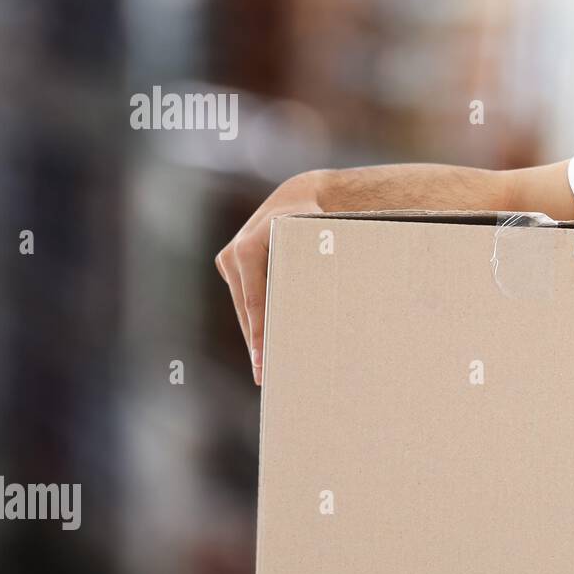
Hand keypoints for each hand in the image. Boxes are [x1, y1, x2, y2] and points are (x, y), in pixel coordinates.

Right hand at [215, 170, 326, 384]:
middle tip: (267, 377)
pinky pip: (245, 301)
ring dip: (255, 337)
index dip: (261, 334)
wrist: (298, 196)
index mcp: (251, 247)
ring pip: (244, 309)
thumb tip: (344, 301)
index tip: (264, 362)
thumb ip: (324, 265)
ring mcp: (230, 260)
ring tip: (266, 369)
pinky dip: (256, 322)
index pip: (256, 301)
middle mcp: (234, 254)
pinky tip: (265, 346)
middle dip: (257, 344)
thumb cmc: (316, 219)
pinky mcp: (232, 266)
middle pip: (247, 310)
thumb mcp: (321, 237)